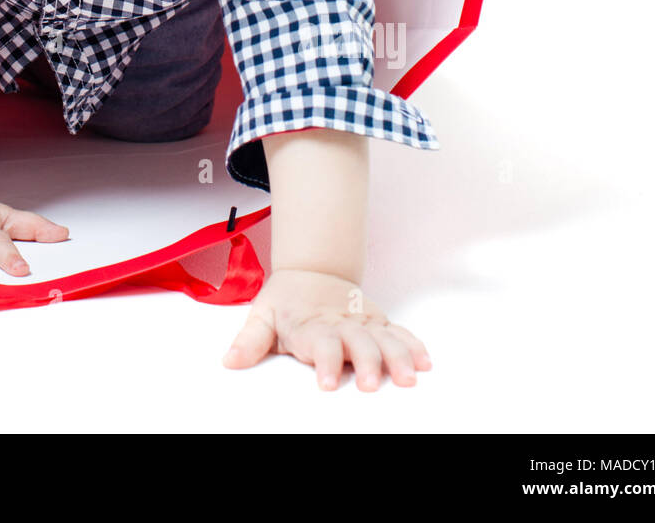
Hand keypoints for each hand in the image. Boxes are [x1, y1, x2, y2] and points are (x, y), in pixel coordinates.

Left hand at [221, 268, 431, 388]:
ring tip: (408, 378)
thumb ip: (248, 342)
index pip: (320, 344)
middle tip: (370, 384)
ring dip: (397, 357)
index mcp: (311, 325)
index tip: (326, 382)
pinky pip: (399, 333)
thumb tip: (229, 362)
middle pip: (358, 343)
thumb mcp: (261, 317)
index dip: (324, 362)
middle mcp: (341, 324)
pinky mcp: (378, 322)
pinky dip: (413, 346)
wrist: (310, 270)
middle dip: (366, 363)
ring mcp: (362, 323)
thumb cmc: (284, 303)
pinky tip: (425, 362)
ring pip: (384, 339)